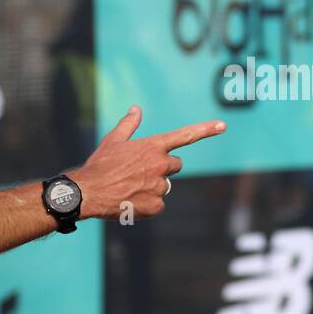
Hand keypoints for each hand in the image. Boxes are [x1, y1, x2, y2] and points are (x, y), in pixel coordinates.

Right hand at [69, 105, 225, 220]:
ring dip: (153, 186)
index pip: (185, 136)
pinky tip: (131, 200)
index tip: (223, 125)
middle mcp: (161, 164)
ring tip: (130, 187)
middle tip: (141, 172)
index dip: (206, 130)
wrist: (89, 192)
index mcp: (153, 146)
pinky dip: (147, 204)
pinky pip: (158, 204)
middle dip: (163, 168)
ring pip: (165, 186)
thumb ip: (129, 124)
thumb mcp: (113, 140)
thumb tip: (136, 108)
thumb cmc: (100, 164)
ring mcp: (160, 186)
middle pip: (175, 165)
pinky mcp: (156, 205)